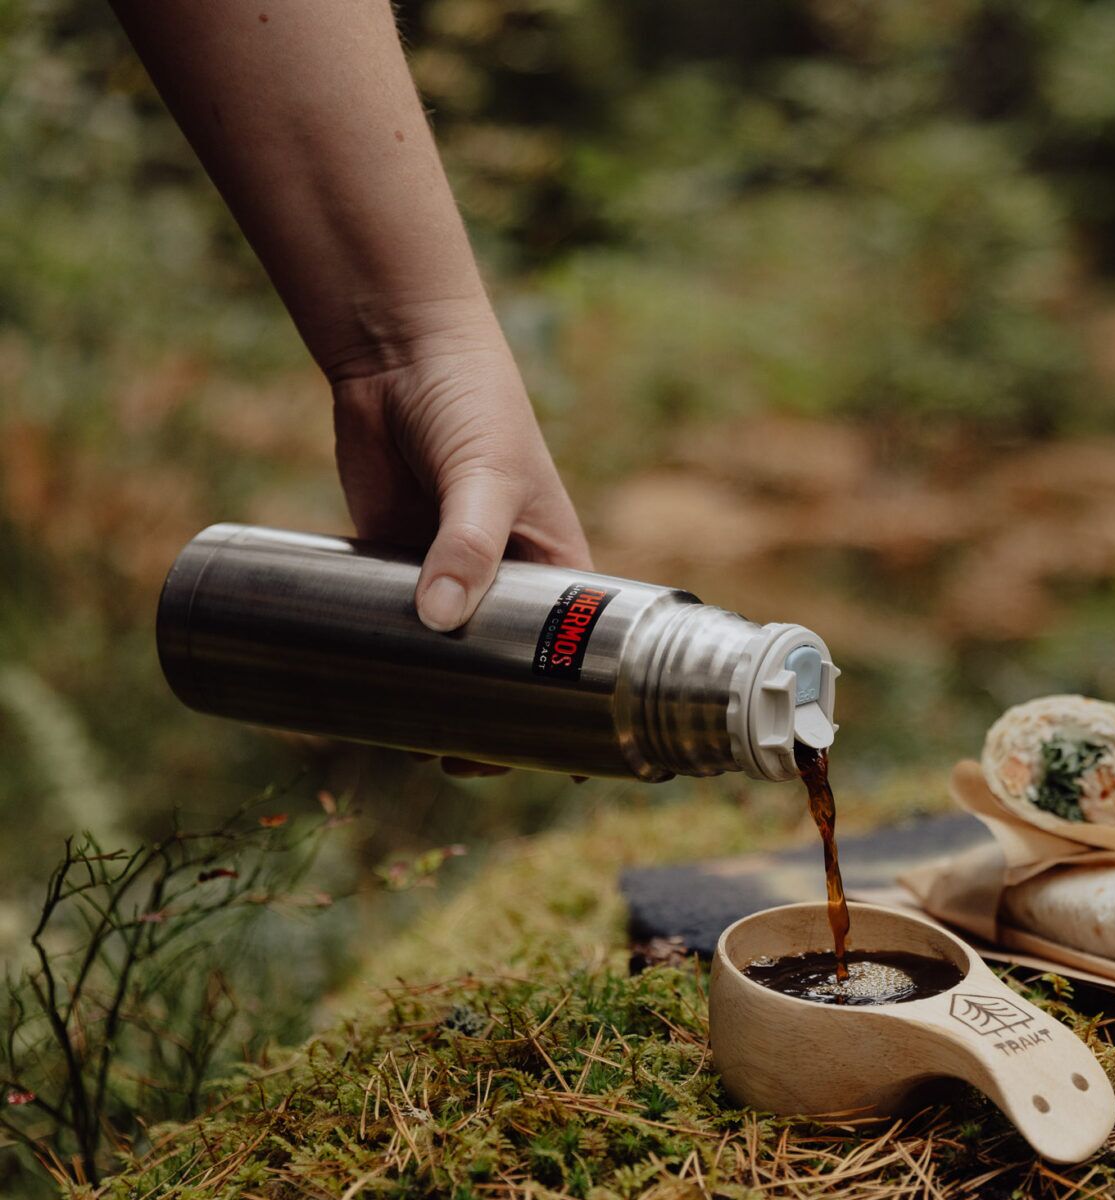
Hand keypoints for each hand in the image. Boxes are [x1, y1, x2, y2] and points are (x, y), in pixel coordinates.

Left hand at [331, 320, 592, 776]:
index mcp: (560, 563)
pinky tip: (363, 700)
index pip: (582, 651)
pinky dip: (383, 662)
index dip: (581, 706)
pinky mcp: (394, 560)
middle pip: (510, 666)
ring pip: (448, 654)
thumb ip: (465, 543)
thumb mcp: (485, 476)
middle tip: (463, 765)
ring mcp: (449, 572)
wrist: (398, 350)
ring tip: (409, 747)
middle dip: (495, 719)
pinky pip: (392, 625)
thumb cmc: (472, 402)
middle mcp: (510, 577)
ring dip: (434, 698)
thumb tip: (438, 622)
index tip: (570, 761)